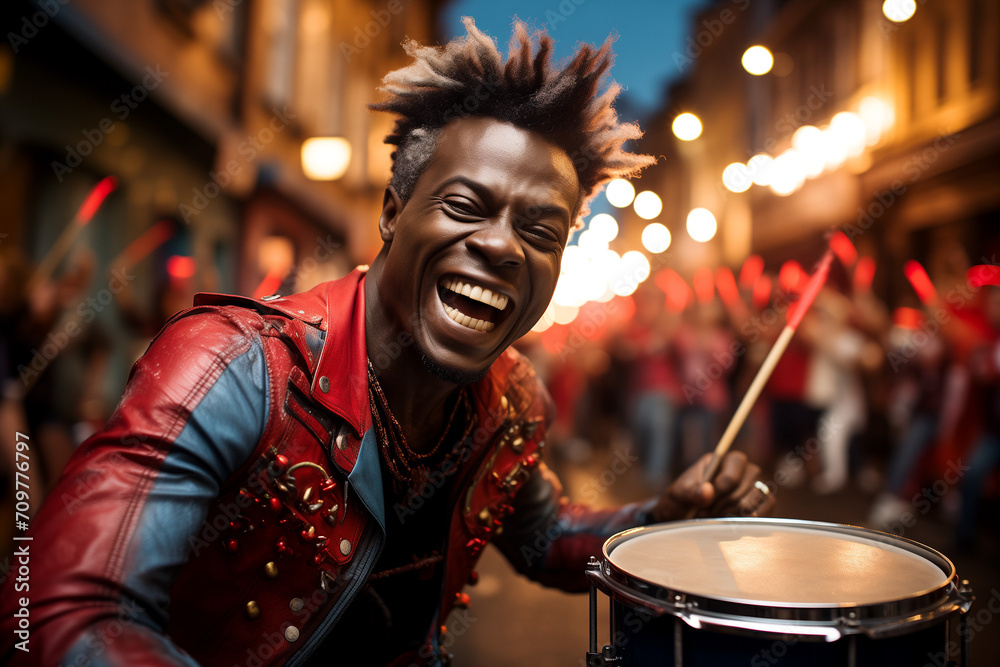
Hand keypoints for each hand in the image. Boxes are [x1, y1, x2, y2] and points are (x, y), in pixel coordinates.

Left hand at [649, 451, 773, 522]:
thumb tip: (707, 492)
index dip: (722, 486)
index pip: (735, 467)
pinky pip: (769, 510)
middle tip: (709, 512)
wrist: (686, 518)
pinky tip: (736, 524)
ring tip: (719, 517)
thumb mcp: (678, 494)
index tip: (707, 499)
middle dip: (725, 504)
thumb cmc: (682, 500)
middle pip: (746, 487)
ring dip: (736, 514)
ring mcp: (755, 488)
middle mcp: (745, 471)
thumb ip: (690, 491)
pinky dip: (753, 520)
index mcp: (725, 460)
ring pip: (757, 500)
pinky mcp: (762, 506)